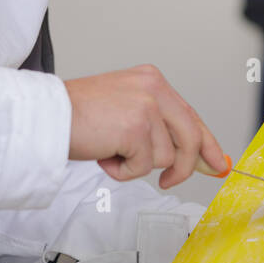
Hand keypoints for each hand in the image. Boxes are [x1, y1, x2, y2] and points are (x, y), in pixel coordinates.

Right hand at [63, 65, 229, 188]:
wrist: (47, 116)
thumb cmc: (77, 115)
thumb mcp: (124, 110)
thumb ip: (158, 127)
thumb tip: (192, 157)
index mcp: (152, 80)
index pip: (190, 115)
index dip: (206, 143)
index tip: (216, 162)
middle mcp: (154, 88)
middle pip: (190, 137)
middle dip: (185, 165)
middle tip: (170, 182)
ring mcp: (147, 107)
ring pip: (165, 157)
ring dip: (136, 165)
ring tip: (110, 150)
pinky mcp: (137, 128)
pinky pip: (143, 168)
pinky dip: (122, 171)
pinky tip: (104, 155)